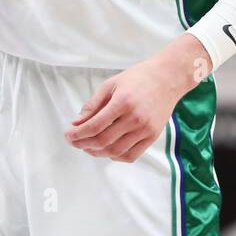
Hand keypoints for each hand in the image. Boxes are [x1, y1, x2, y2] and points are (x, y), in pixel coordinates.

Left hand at [65, 36, 211, 162]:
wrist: (167, 78)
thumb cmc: (138, 78)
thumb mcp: (111, 84)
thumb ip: (93, 105)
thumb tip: (76, 123)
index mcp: (123, 102)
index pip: (94, 126)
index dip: (78, 134)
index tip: (68, 135)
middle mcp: (135, 118)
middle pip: (103, 141)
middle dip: (83, 144)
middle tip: (74, 141)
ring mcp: (145, 129)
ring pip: (115, 152)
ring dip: (97, 152)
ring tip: (88, 146)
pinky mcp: (153, 136)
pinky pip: (131, 155)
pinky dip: (116, 157)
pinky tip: (107, 150)